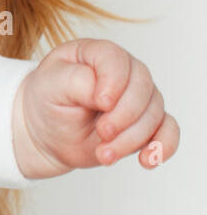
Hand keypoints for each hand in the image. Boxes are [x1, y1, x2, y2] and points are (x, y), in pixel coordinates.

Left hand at [12, 39, 179, 178]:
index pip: (116, 59)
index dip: (114, 82)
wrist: (45, 133)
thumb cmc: (46, 102)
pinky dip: (162, 146)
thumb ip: (77, 81)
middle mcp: (123, 72)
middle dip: (124, 116)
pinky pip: (168, 131)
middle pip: (143, 87)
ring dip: (132, 139)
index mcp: (96, 54)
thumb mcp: (49, 86)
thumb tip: (108, 95)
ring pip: (154, 113)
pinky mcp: (145, 123)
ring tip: (103, 154)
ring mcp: (137, 97)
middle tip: (102, 133)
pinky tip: (146, 160)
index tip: (100, 103)